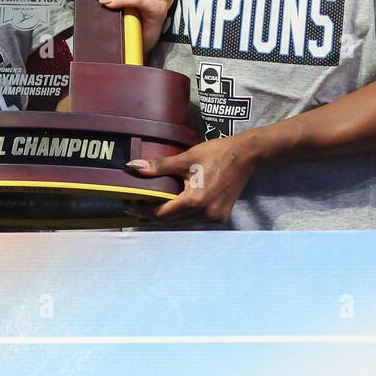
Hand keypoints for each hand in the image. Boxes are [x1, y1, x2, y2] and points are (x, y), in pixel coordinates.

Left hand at [126, 133, 259, 222]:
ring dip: (166, 216)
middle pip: (170, 221)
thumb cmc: (217, 153)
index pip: (161, 213)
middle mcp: (205, 214)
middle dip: (151, 214)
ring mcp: (214, 218)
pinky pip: (194, 220)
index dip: (142, 210)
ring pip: (182, 223)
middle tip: (134, 204)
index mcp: (195, 201)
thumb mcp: (187, 158)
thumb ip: (160, 166)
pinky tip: (172, 205)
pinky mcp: (220, 217)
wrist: (247, 155)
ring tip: (149, 205)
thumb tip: (133, 168)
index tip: (128, 204)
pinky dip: (181, 215)